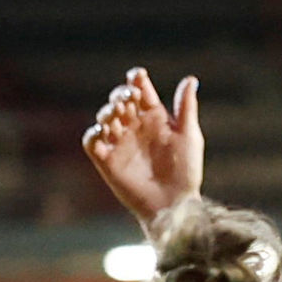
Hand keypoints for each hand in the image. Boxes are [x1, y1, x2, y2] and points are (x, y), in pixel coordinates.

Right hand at [85, 68, 203, 232]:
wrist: (176, 204)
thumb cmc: (186, 172)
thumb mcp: (189, 136)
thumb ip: (186, 108)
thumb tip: (190, 79)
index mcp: (153, 117)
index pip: (140, 91)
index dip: (136, 81)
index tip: (138, 77)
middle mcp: (134, 127)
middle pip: (120, 101)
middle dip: (121, 94)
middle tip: (128, 97)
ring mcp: (119, 143)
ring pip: (104, 118)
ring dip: (107, 111)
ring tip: (117, 112)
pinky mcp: (107, 161)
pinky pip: (92, 143)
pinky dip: (92, 134)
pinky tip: (102, 131)